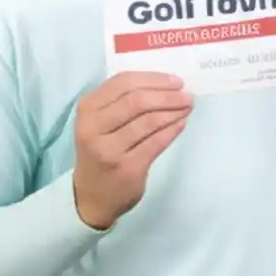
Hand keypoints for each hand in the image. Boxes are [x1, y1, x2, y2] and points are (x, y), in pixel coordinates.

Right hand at [72, 72, 193, 230]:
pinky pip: (156, 142)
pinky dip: (172, 130)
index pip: (124, 82)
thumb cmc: (102, 150)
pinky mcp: (127, 168)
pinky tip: (181, 124)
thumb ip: (122, 100)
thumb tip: (166, 83)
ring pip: (149, 121)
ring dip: (174, 111)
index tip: (176, 81)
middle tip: (187, 95)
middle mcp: (93, 127)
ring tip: (187, 107)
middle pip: (137, 100)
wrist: (92, 196)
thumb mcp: (101, 121)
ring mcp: (109, 149)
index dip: (154, 79)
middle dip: (168, 95)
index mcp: (88, 108)